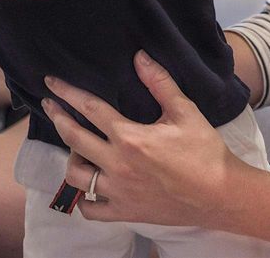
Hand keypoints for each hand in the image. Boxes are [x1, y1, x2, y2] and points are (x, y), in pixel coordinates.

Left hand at [42, 51, 245, 227]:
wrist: (220, 195)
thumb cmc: (205, 152)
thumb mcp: (185, 112)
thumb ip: (159, 83)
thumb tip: (139, 57)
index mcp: (130, 138)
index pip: (90, 109)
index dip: (68, 93)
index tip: (51, 84)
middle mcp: (117, 166)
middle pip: (74, 139)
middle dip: (58, 118)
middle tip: (49, 105)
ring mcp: (118, 193)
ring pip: (76, 177)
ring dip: (71, 159)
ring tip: (77, 148)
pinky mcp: (124, 213)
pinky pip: (90, 209)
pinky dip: (83, 198)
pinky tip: (87, 187)